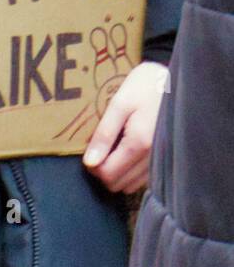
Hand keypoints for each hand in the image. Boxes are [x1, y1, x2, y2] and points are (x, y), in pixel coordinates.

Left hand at [82, 60, 168, 193]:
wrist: (176, 81)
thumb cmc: (144, 87)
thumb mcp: (120, 103)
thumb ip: (104, 133)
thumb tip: (89, 163)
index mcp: (139, 143)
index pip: (108, 175)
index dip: (93, 167)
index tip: (89, 151)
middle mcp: (153, 158)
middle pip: (118, 184)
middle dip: (103, 170)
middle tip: (99, 149)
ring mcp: (162, 161)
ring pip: (131, 185)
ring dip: (117, 172)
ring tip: (113, 149)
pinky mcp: (166, 160)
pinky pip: (143, 179)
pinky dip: (131, 172)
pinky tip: (127, 152)